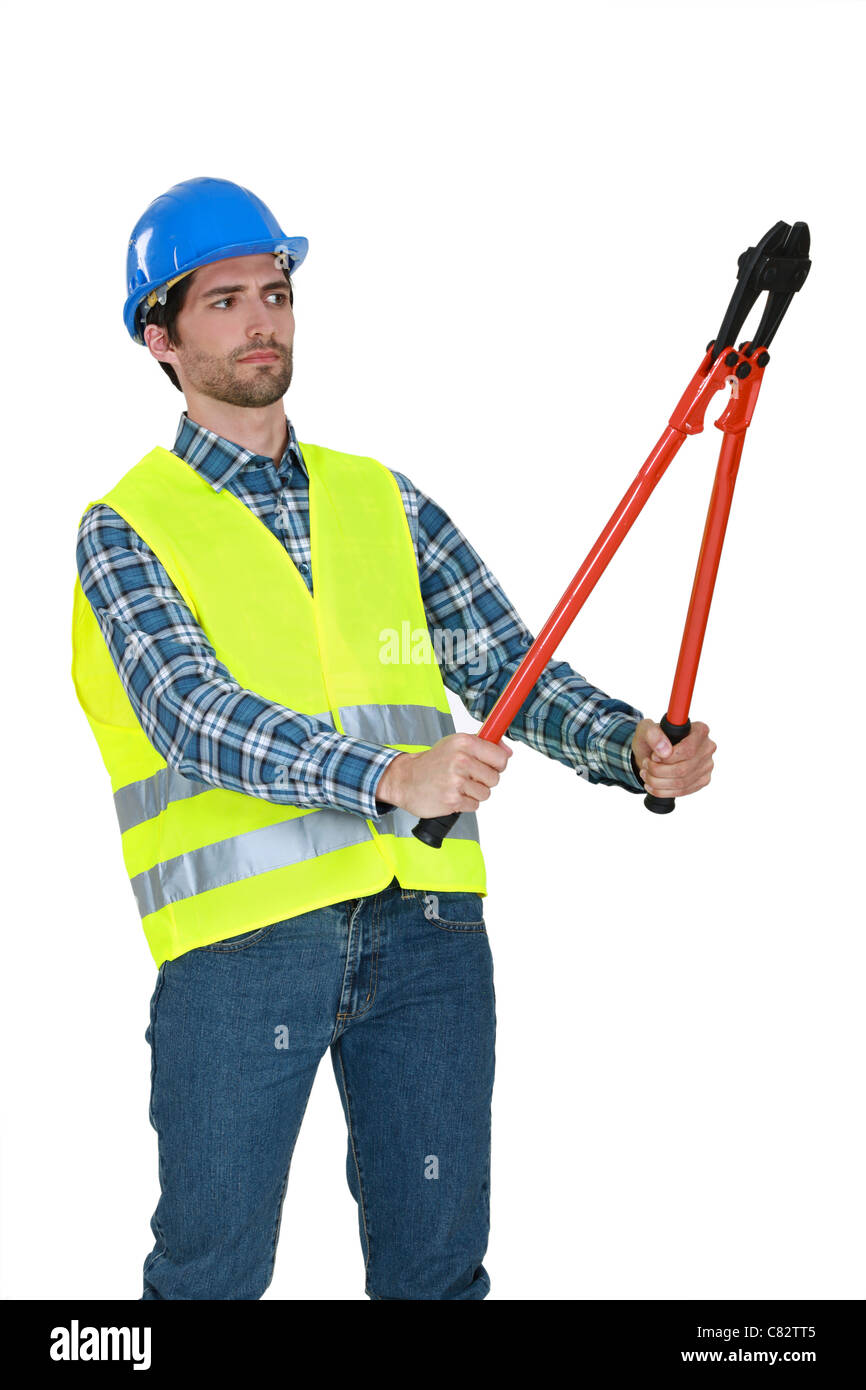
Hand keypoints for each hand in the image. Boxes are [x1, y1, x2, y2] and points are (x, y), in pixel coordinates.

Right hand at [376, 733, 512, 818]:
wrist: (405, 779)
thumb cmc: (432, 762)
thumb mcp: (456, 744)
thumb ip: (483, 745)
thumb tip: (508, 752)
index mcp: (464, 743)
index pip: (500, 757)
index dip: (497, 764)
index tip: (489, 765)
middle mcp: (461, 760)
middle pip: (495, 778)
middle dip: (484, 780)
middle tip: (467, 776)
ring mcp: (456, 781)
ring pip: (485, 793)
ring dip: (474, 793)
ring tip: (457, 785)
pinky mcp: (453, 800)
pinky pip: (474, 805)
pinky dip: (465, 803)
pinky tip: (452, 794)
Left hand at [630, 717, 715, 797]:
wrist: (653, 751)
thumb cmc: (654, 738)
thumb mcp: (647, 729)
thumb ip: (654, 735)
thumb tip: (664, 752)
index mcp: (700, 730)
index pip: (688, 750)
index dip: (668, 758)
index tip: (653, 756)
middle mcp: (707, 748)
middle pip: (683, 769)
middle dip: (658, 770)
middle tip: (646, 765)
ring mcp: (706, 766)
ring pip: (681, 782)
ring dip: (657, 781)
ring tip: (646, 774)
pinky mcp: (702, 781)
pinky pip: (682, 791)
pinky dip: (662, 791)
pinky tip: (651, 784)